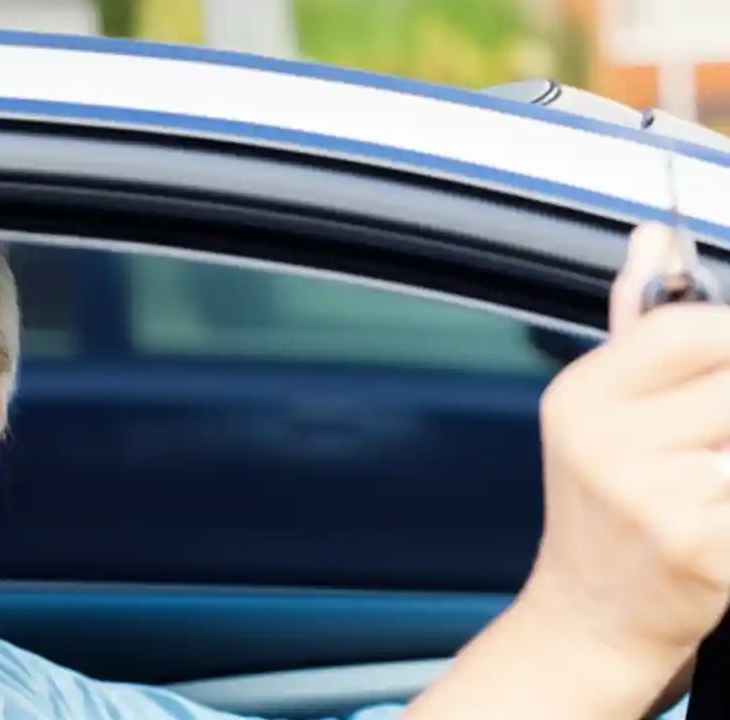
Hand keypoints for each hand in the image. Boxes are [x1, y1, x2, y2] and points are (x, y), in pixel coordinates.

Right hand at [401, 222, 722, 719]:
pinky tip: (712, 518)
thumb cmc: (604, 512)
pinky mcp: (702, 551)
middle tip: (707, 443)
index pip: (692, 327)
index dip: (727, 341)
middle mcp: (606, 443)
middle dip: (729, 416)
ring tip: (705, 483)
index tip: (719, 375)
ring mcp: (654, 499)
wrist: (590, 621)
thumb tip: (650, 238)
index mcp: (582, 399)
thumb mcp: (600, 413)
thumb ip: (636, 323)